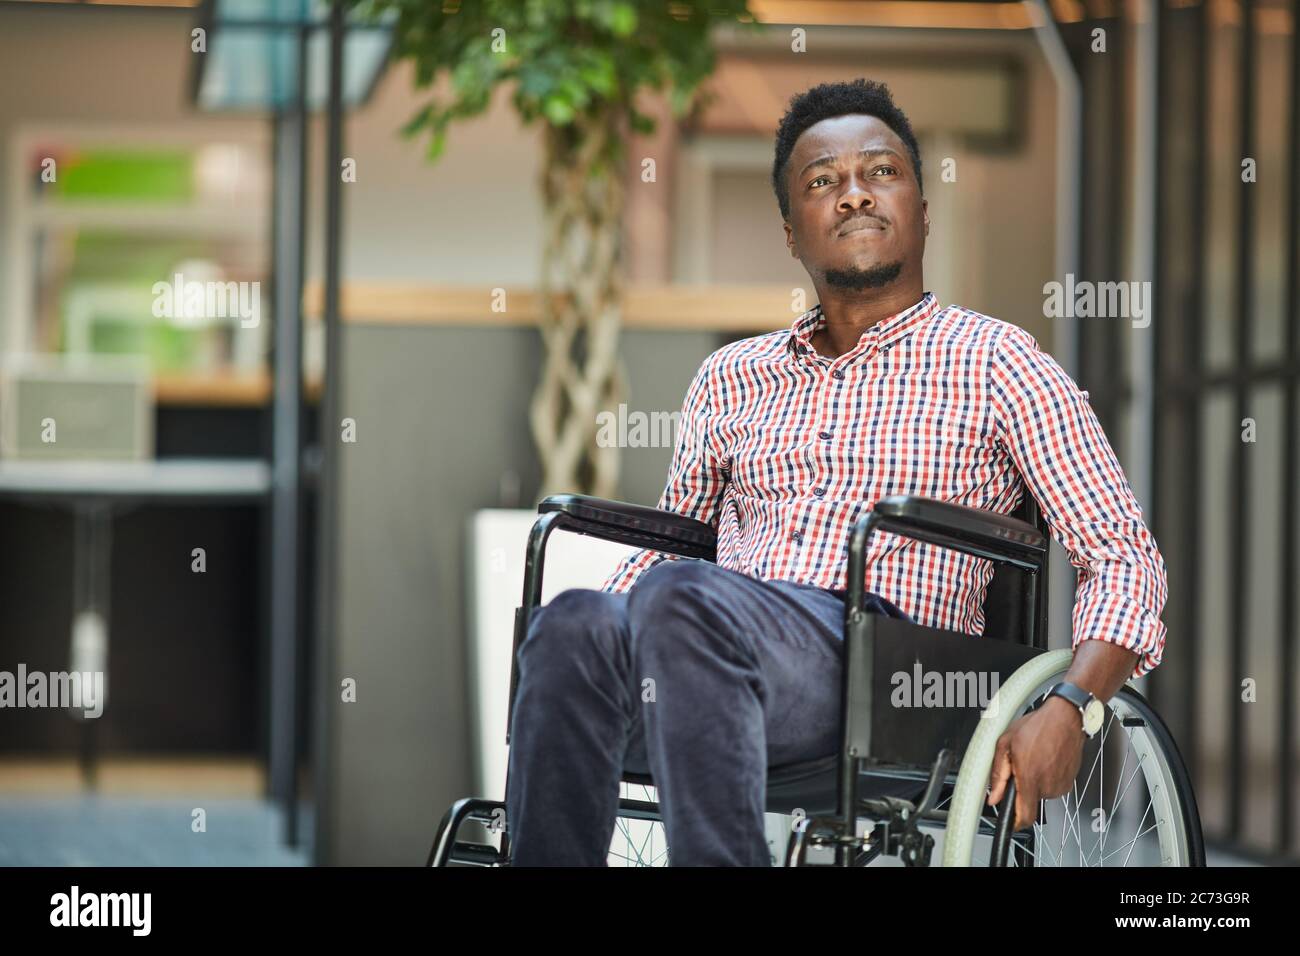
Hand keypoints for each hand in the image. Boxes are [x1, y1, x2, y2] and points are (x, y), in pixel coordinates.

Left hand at [986, 696, 1085, 829]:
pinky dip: (1045, 776)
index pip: (1025, 816)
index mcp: (1030, 778)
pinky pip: (1051, 785)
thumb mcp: (1005, 744)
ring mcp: (1061, 785)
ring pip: (1040, 792)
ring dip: (1034, 780)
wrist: (1066, 718)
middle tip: (1020, 765)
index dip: (1015, 822)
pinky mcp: (1069, 782)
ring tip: (1034, 758)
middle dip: (1021, 787)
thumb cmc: (1037, 726)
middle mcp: (1048, 785)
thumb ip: (998, 774)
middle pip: (1029, 800)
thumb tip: (994, 796)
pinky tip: (1045, 759)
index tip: (1009, 820)